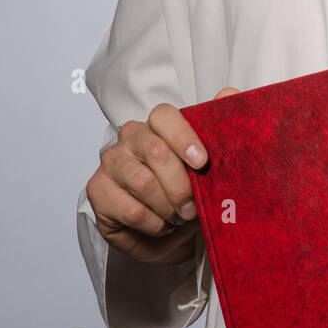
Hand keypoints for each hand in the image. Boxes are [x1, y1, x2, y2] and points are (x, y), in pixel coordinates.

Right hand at [85, 87, 240, 265]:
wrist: (168, 234)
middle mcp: (131, 137)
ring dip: (167, 208)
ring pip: (143, 182)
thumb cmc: (187, 194)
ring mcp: (111, 162)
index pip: (164, 116)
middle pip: (156, 151)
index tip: (202, 162)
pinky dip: (153, 224)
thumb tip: (229, 92)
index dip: (184, 138)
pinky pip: (131, 210)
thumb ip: (218, 128)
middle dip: (181, 185)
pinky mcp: (98, 190)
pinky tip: (159, 225)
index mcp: (157, 125)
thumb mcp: (209, 167)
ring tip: (176, 217)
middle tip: (192, 208)